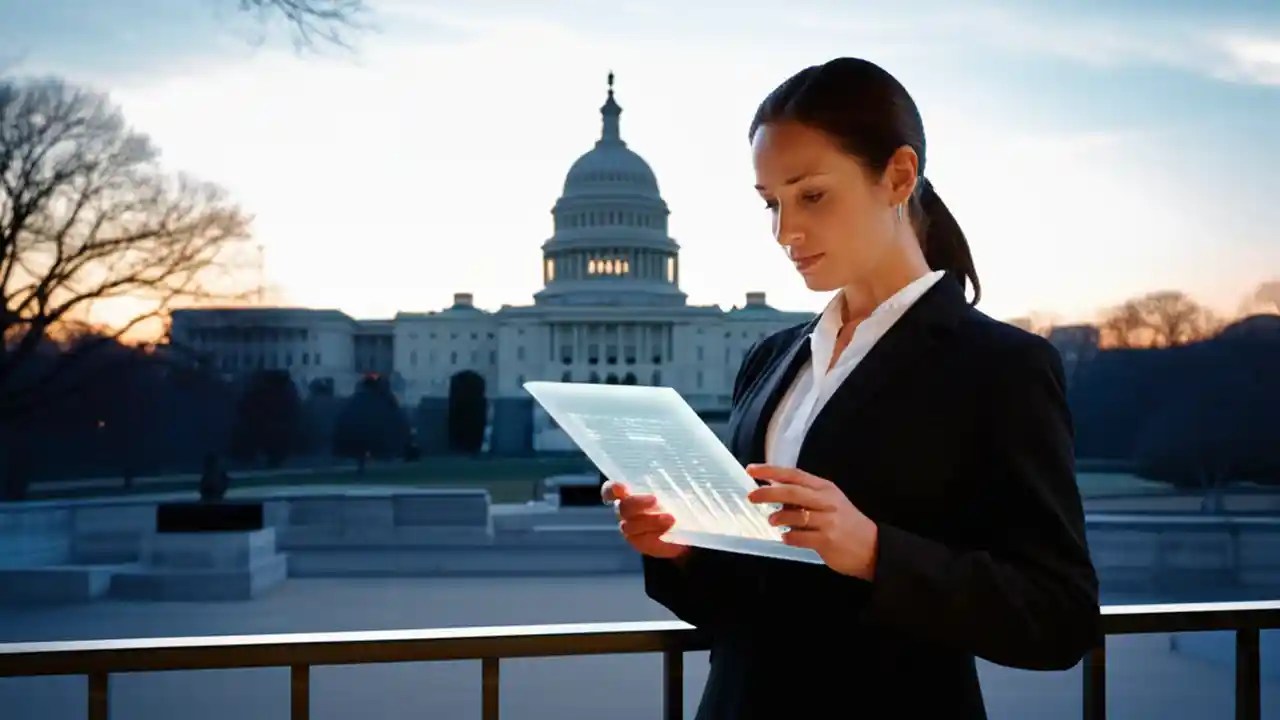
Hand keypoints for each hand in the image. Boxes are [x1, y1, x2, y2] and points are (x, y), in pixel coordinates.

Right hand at [601, 479, 689, 560]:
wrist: (686, 526)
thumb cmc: (677, 499)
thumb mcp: (674, 488)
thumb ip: (669, 483)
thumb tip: (677, 473)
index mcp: (628, 493)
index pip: (610, 490)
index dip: (612, 489)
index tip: (620, 488)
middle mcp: (625, 511)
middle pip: (622, 507)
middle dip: (637, 503)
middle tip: (655, 499)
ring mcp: (630, 528)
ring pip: (630, 526)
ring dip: (651, 521)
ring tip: (671, 518)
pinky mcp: (640, 543)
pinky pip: (642, 541)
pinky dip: (655, 535)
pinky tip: (669, 531)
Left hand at [745, 464, 878, 579]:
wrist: (872, 547)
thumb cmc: (845, 523)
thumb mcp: (829, 502)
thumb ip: (804, 495)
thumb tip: (773, 489)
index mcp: (825, 488)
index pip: (794, 475)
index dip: (771, 471)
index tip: (751, 469)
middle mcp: (826, 501)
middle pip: (791, 491)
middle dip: (767, 492)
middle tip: (751, 497)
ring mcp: (827, 521)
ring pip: (794, 515)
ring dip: (778, 517)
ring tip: (773, 520)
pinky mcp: (826, 541)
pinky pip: (798, 537)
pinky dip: (788, 537)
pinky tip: (787, 537)